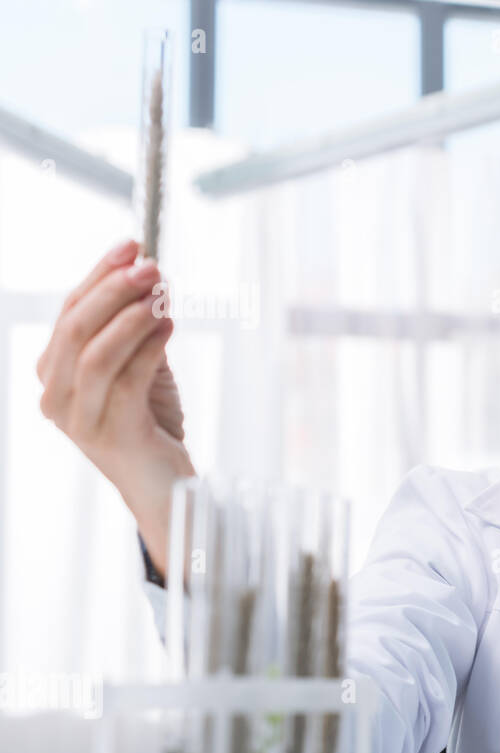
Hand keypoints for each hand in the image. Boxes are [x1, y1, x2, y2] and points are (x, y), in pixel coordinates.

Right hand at [36, 239, 195, 581]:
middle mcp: (56, 396)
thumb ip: (134, 329)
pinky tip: (169, 326)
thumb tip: (148, 277)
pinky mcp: (112, 434)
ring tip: (162, 295)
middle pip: (75, 327)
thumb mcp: (139, 368)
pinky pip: (127, 380)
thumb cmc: (151, 425)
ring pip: (95, 352)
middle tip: (151, 266)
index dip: (99, 274)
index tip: (131, 245)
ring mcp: (79, 419)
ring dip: (131, 316)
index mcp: (54, 375)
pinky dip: (150, 347)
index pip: (68, 312)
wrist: (167, 486)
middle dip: (114, 289)